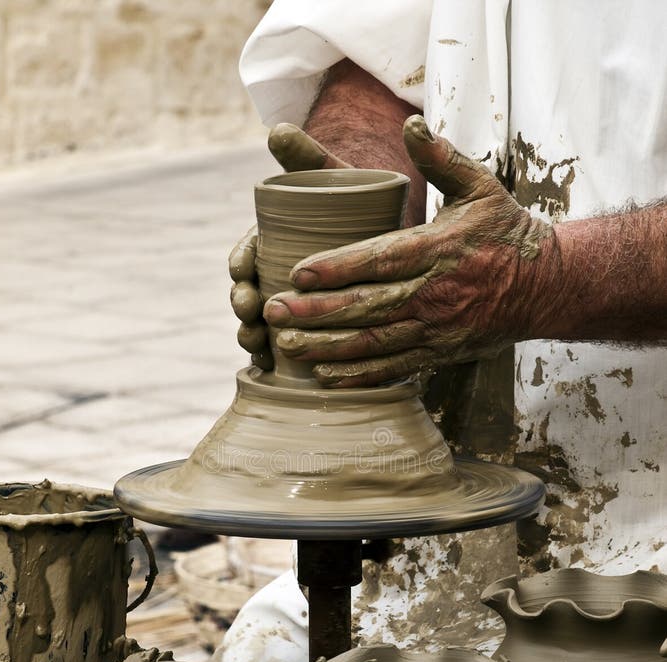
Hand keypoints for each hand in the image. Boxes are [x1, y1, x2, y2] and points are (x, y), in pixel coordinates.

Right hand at [229, 124, 349, 369]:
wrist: (389, 240)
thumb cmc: (361, 208)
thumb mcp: (337, 181)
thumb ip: (310, 157)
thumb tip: (278, 128)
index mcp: (276, 240)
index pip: (248, 252)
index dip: (240, 263)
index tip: (241, 270)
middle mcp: (277, 274)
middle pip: (250, 291)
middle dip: (242, 303)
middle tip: (248, 310)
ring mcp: (290, 304)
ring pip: (260, 324)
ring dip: (250, 335)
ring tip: (254, 343)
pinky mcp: (306, 329)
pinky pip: (280, 349)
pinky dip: (271, 359)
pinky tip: (269, 367)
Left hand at [263, 115, 552, 386]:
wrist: (546, 287)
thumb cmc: (506, 233)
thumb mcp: (481, 187)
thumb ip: (442, 159)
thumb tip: (410, 126)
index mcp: (438, 250)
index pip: (380, 259)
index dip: (337, 268)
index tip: (296, 271)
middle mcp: (434, 294)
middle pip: (366, 307)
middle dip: (315, 312)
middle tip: (273, 312)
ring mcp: (436, 329)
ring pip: (373, 344)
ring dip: (326, 348)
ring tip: (285, 347)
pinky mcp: (439, 354)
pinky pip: (393, 369)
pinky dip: (357, 376)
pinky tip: (323, 376)